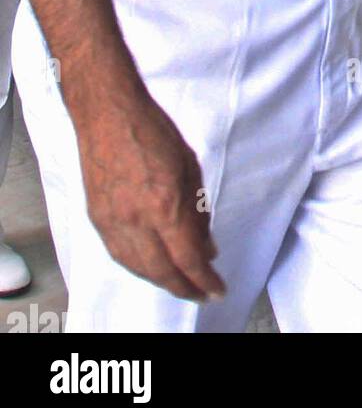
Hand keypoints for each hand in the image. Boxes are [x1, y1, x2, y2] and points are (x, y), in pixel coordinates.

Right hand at [76, 92, 225, 301]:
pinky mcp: (97, 219)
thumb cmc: (154, 132)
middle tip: (203, 293)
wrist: (109, 115)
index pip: (188, 258)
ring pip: (139, 269)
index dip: (205, 279)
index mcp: (165, 204)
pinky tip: (152, 268)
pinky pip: (120, 255)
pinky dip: (139, 268)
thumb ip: (199, 211)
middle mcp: (137, 220)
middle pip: (162, 272)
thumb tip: (206, 246)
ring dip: (163, 282)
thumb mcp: (191, 168)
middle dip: (186, 289)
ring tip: (182, 284)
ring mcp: (113, 222)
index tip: (218, 287)